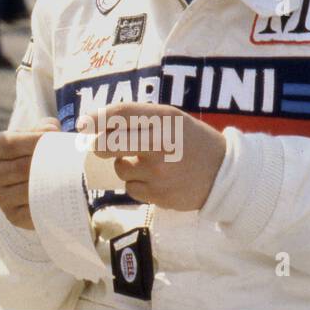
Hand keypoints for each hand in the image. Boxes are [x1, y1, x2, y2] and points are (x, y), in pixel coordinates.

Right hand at [0, 117, 59, 229]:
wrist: (26, 183)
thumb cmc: (31, 152)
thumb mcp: (33, 136)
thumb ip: (42, 128)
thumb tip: (52, 130)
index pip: (8, 144)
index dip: (32, 140)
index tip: (55, 136)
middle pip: (20, 168)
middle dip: (46, 162)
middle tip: (69, 158)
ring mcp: (0, 197)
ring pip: (28, 189)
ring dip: (50, 182)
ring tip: (70, 175)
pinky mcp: (13, 216)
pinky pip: (34, 209)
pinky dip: (50, 201)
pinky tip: (63, 193)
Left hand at [78, 103, 225, 210]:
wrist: (225, 173)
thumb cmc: (191, 140)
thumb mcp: (170, 118)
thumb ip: (137, 117)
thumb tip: (95, 122)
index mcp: (162, 120)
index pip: (118, 114)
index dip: (95, 119)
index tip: (83, 124)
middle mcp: (159, 144)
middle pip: (107, 145)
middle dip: (98, 146)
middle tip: (99, 146)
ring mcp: (159, 173)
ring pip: (120, 169)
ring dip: (125, 165)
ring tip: (145, 162)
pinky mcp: (160, 195)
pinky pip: (132, 189)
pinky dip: (138, 184)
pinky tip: (155, 179)